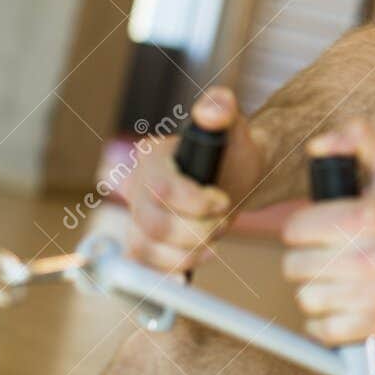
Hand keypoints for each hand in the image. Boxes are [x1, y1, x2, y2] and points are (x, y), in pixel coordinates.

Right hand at [123, 87, 265, 273]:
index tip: (223, 200)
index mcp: (152, 158)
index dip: (195, 202)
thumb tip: (215, 106)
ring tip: (215, 235)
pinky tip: (202, 254)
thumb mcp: (233, 127)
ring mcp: (137, 217)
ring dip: (189, 251)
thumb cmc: (233, 153)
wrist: (237, 179)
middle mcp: (136, 188)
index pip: (160, 187)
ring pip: (145, 249)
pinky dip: (174, 268)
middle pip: (150, 224)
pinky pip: (145, 268)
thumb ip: (222, 110)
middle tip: (223, 220)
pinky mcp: (146, 244)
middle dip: (195, 230)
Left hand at [284, 119, 374, 344]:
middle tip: (328, 251)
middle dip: (308, 255)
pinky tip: (341, 303)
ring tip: (336, 276)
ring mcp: (372, 294)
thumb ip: (356, 140)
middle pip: (295, 266)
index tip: (319, 227)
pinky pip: (325, 331)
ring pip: (306, 298)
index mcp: (363, 217)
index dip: (304, 226)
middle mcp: (365, 257)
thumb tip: (318, 145)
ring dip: (317, 287)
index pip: (294, 230)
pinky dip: (326, 321)